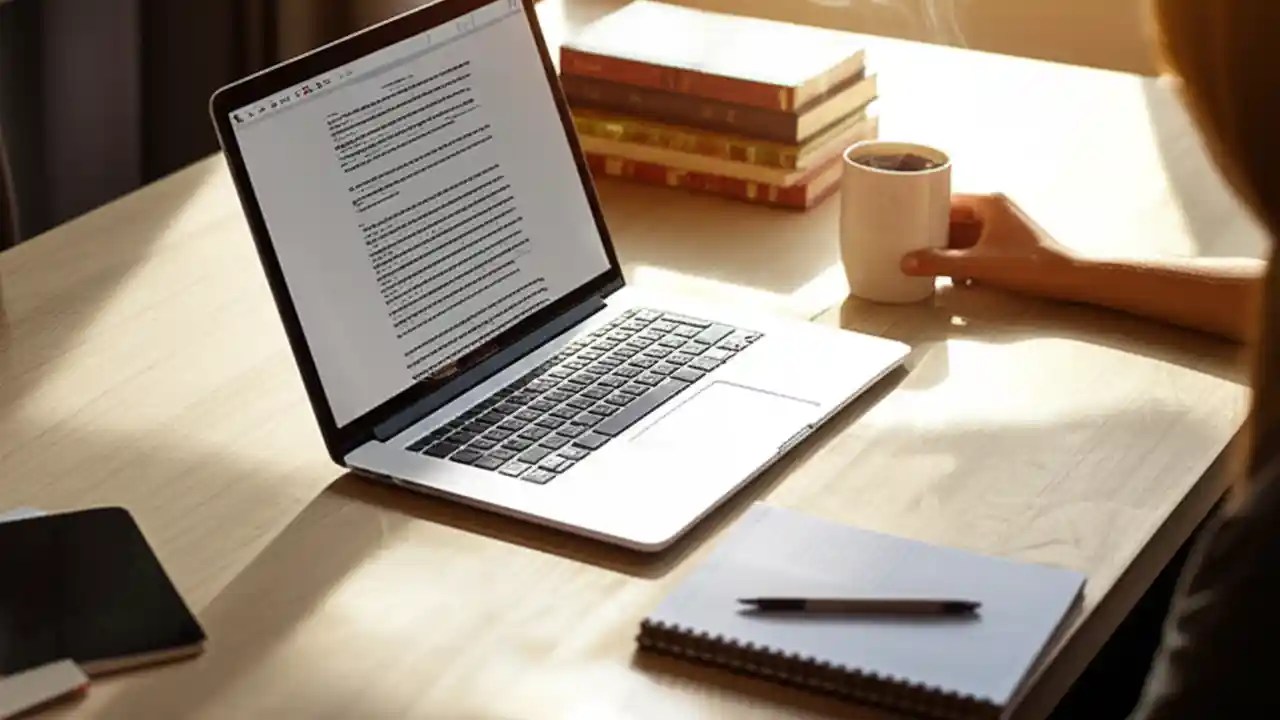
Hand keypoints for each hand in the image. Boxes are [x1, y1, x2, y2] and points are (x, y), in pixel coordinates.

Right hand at [901, 193, 1079, 297]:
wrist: (1067, 280)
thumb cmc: (1030, 266)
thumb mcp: (978, 265)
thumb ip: (940, 263)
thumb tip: (907, 262)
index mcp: (989, 203)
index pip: (947, 200)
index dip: (925, 210)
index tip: (905, 220)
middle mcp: (995, 210)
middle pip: (953, 218)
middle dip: (933, 233)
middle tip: (910, 244)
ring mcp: (1002, 227)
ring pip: (963, 234)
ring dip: (947, 248)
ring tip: (926, 261)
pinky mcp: (1006, 244)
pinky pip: (974, 246)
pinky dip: (962, 258)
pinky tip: (952, 274)